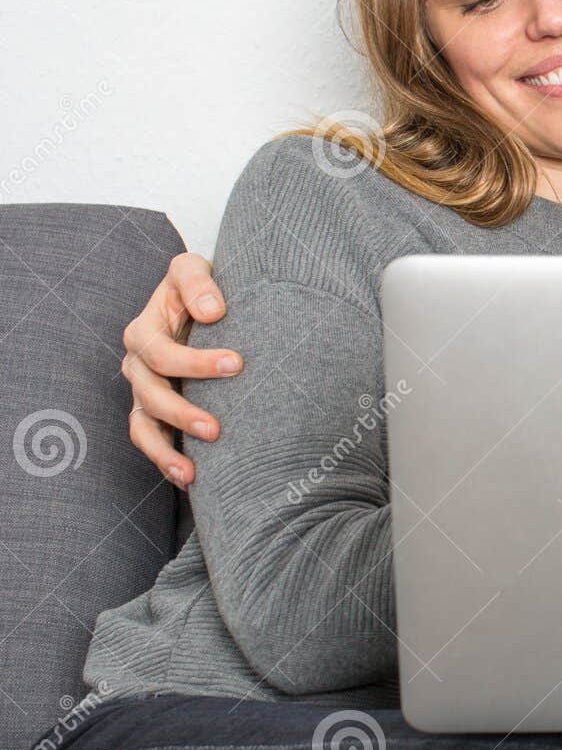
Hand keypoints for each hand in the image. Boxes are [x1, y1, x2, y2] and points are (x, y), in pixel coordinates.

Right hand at [121, 252, 238, 488]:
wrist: (200, 302)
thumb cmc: (198, 287)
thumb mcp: (192, 270)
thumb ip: (198, 282)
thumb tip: (213, 310)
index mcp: (144, 330)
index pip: (160, 352)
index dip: (193, 361)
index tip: (236, 364)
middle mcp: (137, 363)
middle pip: (150, 394)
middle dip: (182, 413)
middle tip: (217, 428)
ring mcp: (143, 390)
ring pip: (144, 425)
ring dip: (165, 449)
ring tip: (193, 470)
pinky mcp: (155, 410)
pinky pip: (151, 440)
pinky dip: (165, 460)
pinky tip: (190, 479)